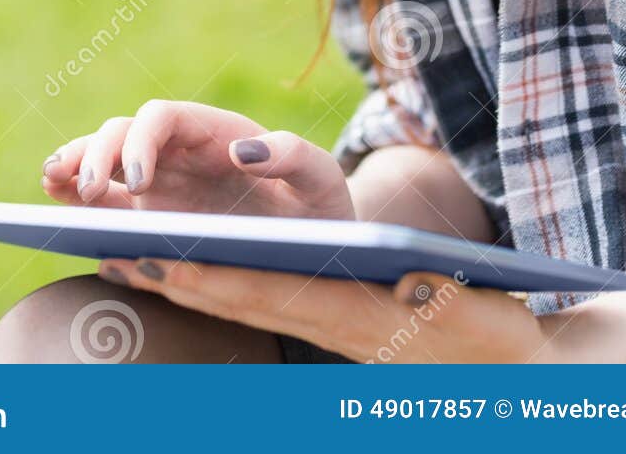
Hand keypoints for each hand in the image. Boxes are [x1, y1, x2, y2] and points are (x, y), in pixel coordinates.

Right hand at [41, 99, 354, 220]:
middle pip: (122, 133)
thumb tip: (243, 151)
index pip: (163, 117)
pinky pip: (103, 200)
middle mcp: (179, 152)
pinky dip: (75, 194)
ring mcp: (159, 183)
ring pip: (103, 160)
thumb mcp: (321, 178)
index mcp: (215, 133)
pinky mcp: (149, 215)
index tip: (140, 179)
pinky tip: (55, 200)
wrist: (316, 241)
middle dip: (99, 155)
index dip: (142, 141)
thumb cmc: (319, 205)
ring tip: (52, 181)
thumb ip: (294, 156)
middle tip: (93, 193)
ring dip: (74, 165)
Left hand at [91, 255, 554, 363]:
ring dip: (183, 282)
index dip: (214, 280)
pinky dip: (216, 284)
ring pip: (240, 301)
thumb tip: (413, 285)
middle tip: (113, 255)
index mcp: (354, 317)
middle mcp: (328, 324)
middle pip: (237, 299)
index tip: (162, 262)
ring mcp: (326, 326)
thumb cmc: (496, 334)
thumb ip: (442, 298)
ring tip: (125, 259)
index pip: (271, 295)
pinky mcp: (331, 322)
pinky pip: (261, 302)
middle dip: (174, 279)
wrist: (512, 372)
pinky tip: (184, 272)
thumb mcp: (477, 312)